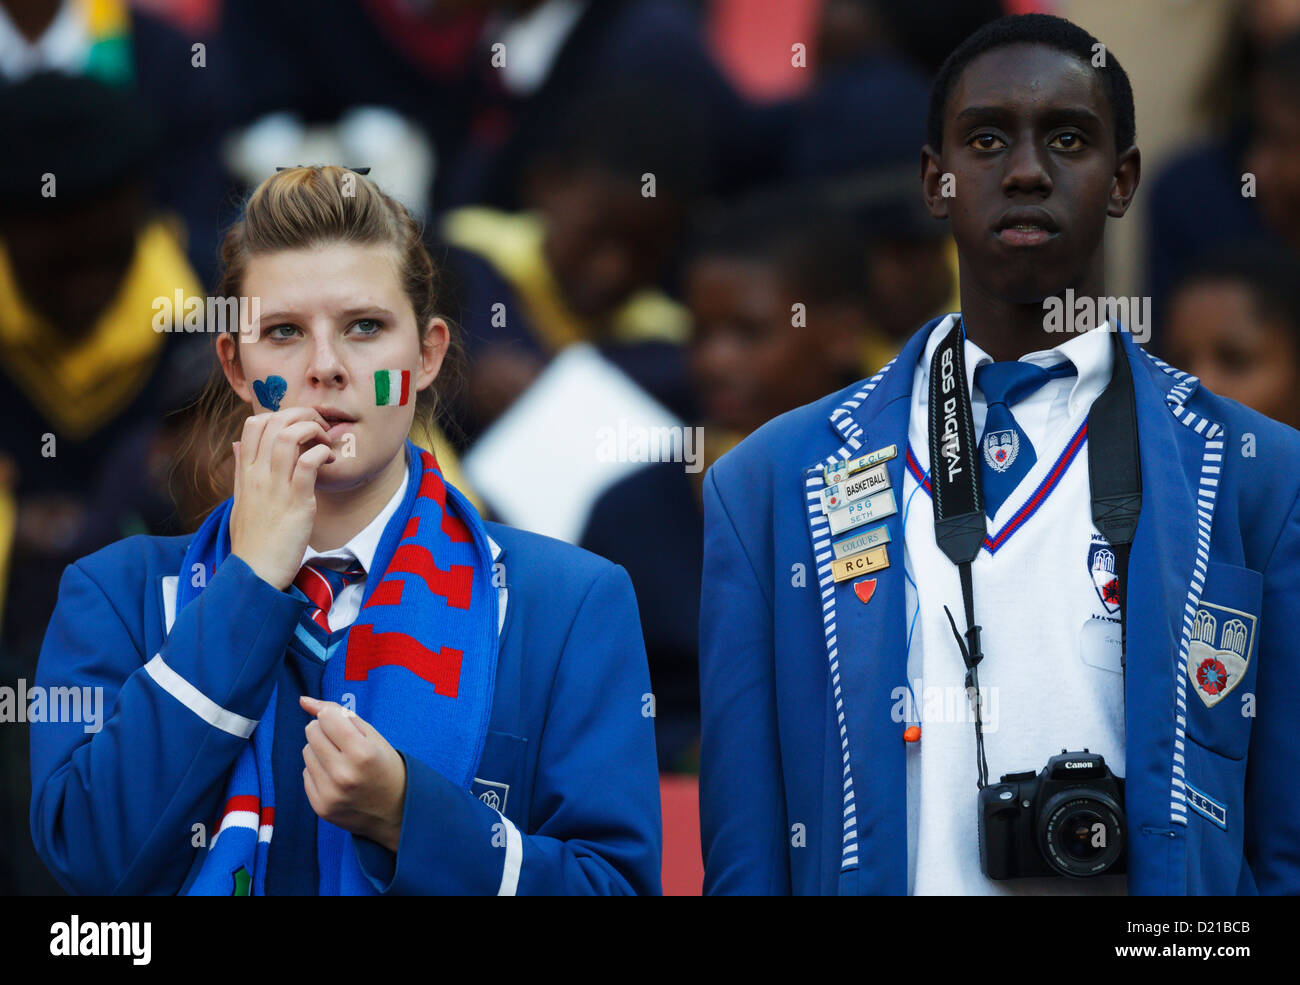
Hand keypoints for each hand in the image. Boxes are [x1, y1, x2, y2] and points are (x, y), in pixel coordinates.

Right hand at [228, 407, 332, 589]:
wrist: (255, 573)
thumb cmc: (252, 540)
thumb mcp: (239, 500)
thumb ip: (240, 471)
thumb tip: (235, 445)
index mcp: (245, 473)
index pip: (253, 425)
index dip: (279, 415)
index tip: (298, 427)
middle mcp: (257, 475)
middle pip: (273, 422)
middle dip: (301, 414)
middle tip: (320, 427)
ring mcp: (276, 487)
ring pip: (288, 437)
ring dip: (313, 430)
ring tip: (326, 441)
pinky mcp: (297, 502)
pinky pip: (309, 463)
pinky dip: (322, 453)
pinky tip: (330, 460)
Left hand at [300, 696, 406, 852]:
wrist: (396, 811)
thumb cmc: (385, 766)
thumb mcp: (372, 736)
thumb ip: (339, 714)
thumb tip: (304, 701)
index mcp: (362, 753)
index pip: (326, 717)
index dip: (335, 717)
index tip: (345, 725)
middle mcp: (343, 775)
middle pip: (311, 732)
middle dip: (325, 731)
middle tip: (344, 743)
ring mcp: (330, 794)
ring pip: (306, 752)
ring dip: (320, 751)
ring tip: (342, 761)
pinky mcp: (320, 807)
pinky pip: (306, 774)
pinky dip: (318, 771)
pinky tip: (337, 778)